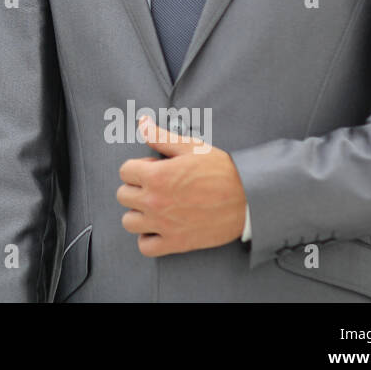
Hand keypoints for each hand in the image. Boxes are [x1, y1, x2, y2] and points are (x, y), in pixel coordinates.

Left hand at [116, 116, 246, 256]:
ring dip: (138, 214)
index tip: (156, 169)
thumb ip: (161, 137)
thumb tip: (142, 122)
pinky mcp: (176, 243)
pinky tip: (159, 229)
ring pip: (129, 222)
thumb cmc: (221, 170)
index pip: (125, 171)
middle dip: (136, 188)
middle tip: (157, 187)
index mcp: (156, 176)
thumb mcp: (190, 147)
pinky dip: (148, 239)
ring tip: (156, 208)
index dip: (139, 168)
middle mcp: (154, 201)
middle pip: (123, 195)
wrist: (248, 198)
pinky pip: (145, 247)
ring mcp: (163, 224)